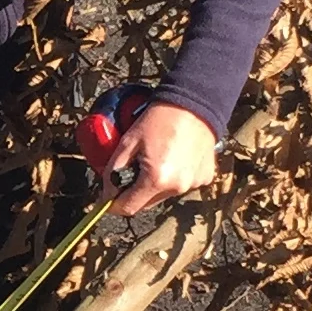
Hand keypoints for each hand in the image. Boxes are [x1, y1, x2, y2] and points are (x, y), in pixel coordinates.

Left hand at [107, 98, 217, 214]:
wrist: (193, 103)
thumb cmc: (161, 118)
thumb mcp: (128, 142)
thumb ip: (114, 171)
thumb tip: (107, 193)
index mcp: (156, 179)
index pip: (129, 208)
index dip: (115, 204)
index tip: (109, 198)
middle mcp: (177, 187)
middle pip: (146, 203)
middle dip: (135, 192)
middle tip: (132, 169)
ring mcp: (193, 184)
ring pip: (164, 194)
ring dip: (155, 184)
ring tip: (156, 158)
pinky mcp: (204, 177)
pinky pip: (181, 185)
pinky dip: (174, 177)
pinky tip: (174, 156)